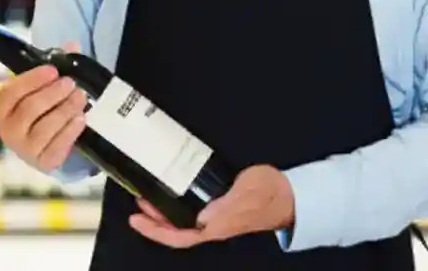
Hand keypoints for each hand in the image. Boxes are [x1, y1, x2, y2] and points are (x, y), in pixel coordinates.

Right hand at [0, 42, 86, 171]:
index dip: (31, 80)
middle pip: (28, 109)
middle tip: (71, 83)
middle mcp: (8, 132)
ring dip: (64, 109)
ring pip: (44, 128)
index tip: (53, 70)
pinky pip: (56, 147)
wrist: (52, 142)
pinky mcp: (44, 163)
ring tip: (80, 97)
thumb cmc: (44, 109)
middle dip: (52, 93)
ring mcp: (25, 150)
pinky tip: (80, 118)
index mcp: (1, 111)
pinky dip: (70, 131)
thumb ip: (57, 65)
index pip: (8, 93)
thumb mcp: (45, 87)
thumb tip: (73, 46)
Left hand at [129, 165, 295, 248]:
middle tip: (138, 201)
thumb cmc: (271, 194)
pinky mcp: (220, 206)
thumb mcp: (249, 194)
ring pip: (183, 220)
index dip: (156, 231)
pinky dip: (178, 201)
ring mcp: (217, 217)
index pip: (180, 237)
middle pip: (177, 230)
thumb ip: (227, 206)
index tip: (137, 219)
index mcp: (218, 227)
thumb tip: (203, 218)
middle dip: (155, 220)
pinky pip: (192, 209)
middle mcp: (214, 225)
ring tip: (149, 196)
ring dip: (164, 211)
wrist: (289, 194)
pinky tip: (174, 190)